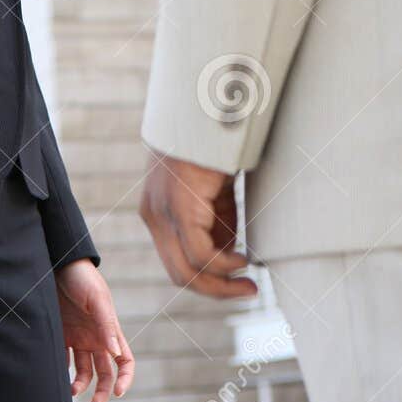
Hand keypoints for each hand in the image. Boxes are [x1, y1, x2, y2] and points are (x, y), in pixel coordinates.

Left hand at [55, 259, 133, 401]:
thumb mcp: (96, 298)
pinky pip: (63, 359)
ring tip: (70, 391)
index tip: (118, 392)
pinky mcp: (61, 335)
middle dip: (102, 392)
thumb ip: (106, 324)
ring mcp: (79, 338)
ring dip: (80, 385)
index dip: (125, 378)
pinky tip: (55, 376)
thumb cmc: (82, 278)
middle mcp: (96, 338)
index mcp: (110, 331)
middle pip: (104, 372)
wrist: (58, 263)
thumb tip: (114, 351)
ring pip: (83, 371)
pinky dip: (61, 371)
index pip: (125, 360)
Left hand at [139, 152, 257, 300]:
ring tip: (249, 281)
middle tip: (247, 291)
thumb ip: (216, 225)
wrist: (206, 110)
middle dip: (216, 289)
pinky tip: (243, 260)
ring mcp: (162, 211)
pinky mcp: (177, 205)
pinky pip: (199, 252)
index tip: (237, 283)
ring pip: (187, 269)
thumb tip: (228, 257)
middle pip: (179, 274)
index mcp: (157, 212)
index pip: (176, 262)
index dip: (207, 280)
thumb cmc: (212, 148)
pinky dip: (223, 264)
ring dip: (222, 283)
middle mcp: (153, 215)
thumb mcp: (214, 194)